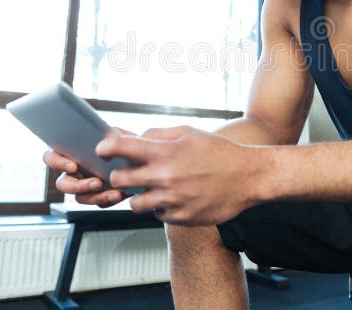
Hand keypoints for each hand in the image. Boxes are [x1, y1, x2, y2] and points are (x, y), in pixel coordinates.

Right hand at [41, 127, 135, 207]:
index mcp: (71, 152)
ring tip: (113, 191)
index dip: (57, 163)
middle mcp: (74, 171)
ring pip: (80, 198)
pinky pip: (98, 203)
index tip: (73, 166)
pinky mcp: (99, 196)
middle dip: (78, 186)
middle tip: (97, 183)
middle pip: (63, 184)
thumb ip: (105, 137)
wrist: (141, 156)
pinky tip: (119, 194)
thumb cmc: (124, 141)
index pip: (50, 157)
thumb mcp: (115, 134)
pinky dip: (108, 199)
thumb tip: (103, 140)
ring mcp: (85, 186)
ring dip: (95, 196)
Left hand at [96, 126, 265, 224]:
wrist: (249, 177)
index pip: (121, 148)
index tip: (102, 150)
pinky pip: (157, 215)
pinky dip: (161, 207)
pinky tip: (175, 197)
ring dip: (139, 196)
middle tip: (126, 173)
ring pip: (134, 204)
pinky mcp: (180, 218)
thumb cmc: (220, 152)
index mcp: (165, 152)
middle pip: (118, 181)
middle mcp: (165, 177)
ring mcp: (172, 200)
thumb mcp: (190, 133)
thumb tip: (136, 137)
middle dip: (118, 176)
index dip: (105, 148)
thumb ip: (159, 134)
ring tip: (154, 187)